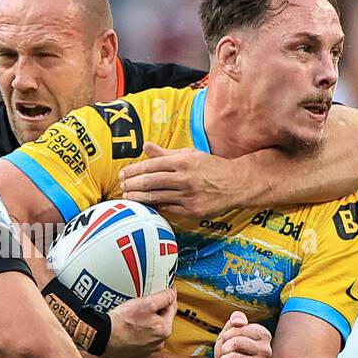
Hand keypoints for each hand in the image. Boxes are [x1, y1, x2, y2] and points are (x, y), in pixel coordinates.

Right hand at [106, 287, 175, 356]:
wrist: (102, 337)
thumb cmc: (122, 322)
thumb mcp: (146, 303)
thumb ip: (163, 298)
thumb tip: (172, 294)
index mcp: (165, 330)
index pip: (172, 308)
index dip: (169, 296)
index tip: (166, 290)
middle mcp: (159, 342)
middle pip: (162, 320)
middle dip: (156, 310)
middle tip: (145, 302)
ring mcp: (147, 349)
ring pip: (151, 330)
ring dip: (147, 322)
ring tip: (135, 314)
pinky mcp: (136, 353)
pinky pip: (141, 338)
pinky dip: (138, 331)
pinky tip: (129, 326)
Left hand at [119, 142, 239, 218]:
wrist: (236, 184)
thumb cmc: (210, 167)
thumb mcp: (190, 154)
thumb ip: (166, 153)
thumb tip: (145, 146)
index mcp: (183, 161)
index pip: (151, 165)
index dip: (134, 170)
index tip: (123, 174)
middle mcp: (184, 178)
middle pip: (150, 182)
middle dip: (132, 184)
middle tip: (121, 186)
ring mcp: (188, 196)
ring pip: (156, 197)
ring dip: (138, 198)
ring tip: (127, 197)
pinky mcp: (191, 210)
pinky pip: (167, 209)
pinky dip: (154, 207)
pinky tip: (144, 205)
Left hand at [214, 311, 272, 357]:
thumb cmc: (231, 349)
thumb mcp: (230, 331)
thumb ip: (235, 319)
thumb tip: (239, 321)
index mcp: (263, 335)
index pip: (239, 328)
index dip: (228, 334)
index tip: (228, 340)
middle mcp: (266, 350)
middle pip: (237, 343)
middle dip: (225, 347)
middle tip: (226, 352)